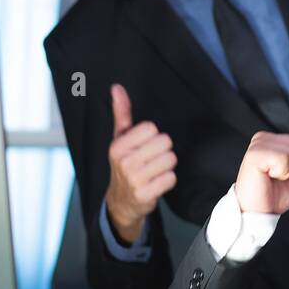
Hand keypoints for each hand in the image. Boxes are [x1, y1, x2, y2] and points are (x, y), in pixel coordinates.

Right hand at [104, 84, 177, 243]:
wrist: (121, 200)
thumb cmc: (124, 163)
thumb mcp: (120, 138)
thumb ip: (122, 113)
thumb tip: (117, 88)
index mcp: (118, 146)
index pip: (152, 128)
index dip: (153, 136)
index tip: (144, 146)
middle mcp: (124, 162)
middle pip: (165, 143)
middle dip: (162, 150)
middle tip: (150, 160)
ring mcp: (134, 180)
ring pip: (170, 160)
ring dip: (166, 166)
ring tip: (153, 171)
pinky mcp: (145, 194)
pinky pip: (171, 178)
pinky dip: (168, 180)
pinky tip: (156, 183)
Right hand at [234, 132, 288, 214]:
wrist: (259, 211)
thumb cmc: (273, 195)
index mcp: (272, 140)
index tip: (282, 173)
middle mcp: (264, 138)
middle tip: (276, 176)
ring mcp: (258, 144)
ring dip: (286, 171)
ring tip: (270, 177)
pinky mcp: (255, 154)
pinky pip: (284, 159)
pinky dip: (280, 173)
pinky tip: (266, 176)